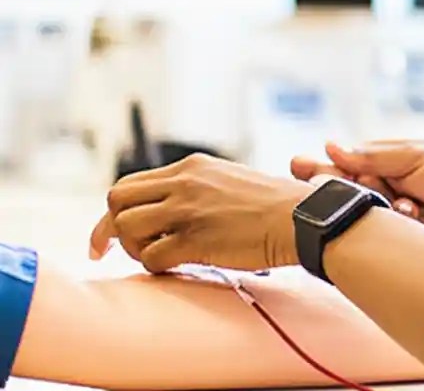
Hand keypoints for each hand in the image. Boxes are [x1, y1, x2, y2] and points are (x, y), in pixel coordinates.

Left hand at [90, 153, 313, 272]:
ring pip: (126, 228)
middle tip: (116, 250)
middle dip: (110, 228)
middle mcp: (184, 183)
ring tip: (158, 256)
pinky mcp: (196, 239)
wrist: (303, 219)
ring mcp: (188, 210)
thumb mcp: (230, 180)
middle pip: (116, 200)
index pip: (130, 184)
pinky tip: (177, 266)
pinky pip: (152, 257)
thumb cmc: (276, 206)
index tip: (114, 233)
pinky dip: (156, 267)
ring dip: (134, 249)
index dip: (117, 210)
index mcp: (191, 166)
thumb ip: (196, 188)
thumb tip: (168, 212)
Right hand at [291, 141, 423, 244]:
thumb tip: (330, 145)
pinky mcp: (396, 237)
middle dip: (333, 189)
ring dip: (371, 204)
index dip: (319, 167)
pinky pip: (378, 233)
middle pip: (339, 191)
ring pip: (356, 214)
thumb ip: (372, 157)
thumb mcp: (413, 157)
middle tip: (330, 187)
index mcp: (379, 163)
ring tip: (399, 197)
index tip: (299, 167)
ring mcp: (385, 214)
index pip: (338, 164)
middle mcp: (377, 188)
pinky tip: (411, 211)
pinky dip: (393, 220)